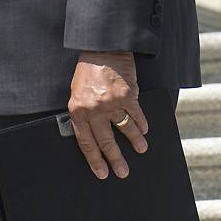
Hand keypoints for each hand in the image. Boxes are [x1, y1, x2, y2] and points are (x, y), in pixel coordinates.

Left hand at [68, 50, 146, 179]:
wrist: (102, 48)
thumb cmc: (88, 71)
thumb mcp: (76, 93)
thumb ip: (82, 113)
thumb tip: (91, 134)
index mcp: (78, 111)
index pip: (86, 143)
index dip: (94, 160)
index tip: (102, 172)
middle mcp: (94, 110)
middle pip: (106, 141)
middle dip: (115, 159)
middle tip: (123, 172)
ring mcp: (112, 103)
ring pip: (124, 129)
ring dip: (134, 141)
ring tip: (141, 150)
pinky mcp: (128, 95)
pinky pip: (136, 114)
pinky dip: (141, 124)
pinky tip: (145, 130)